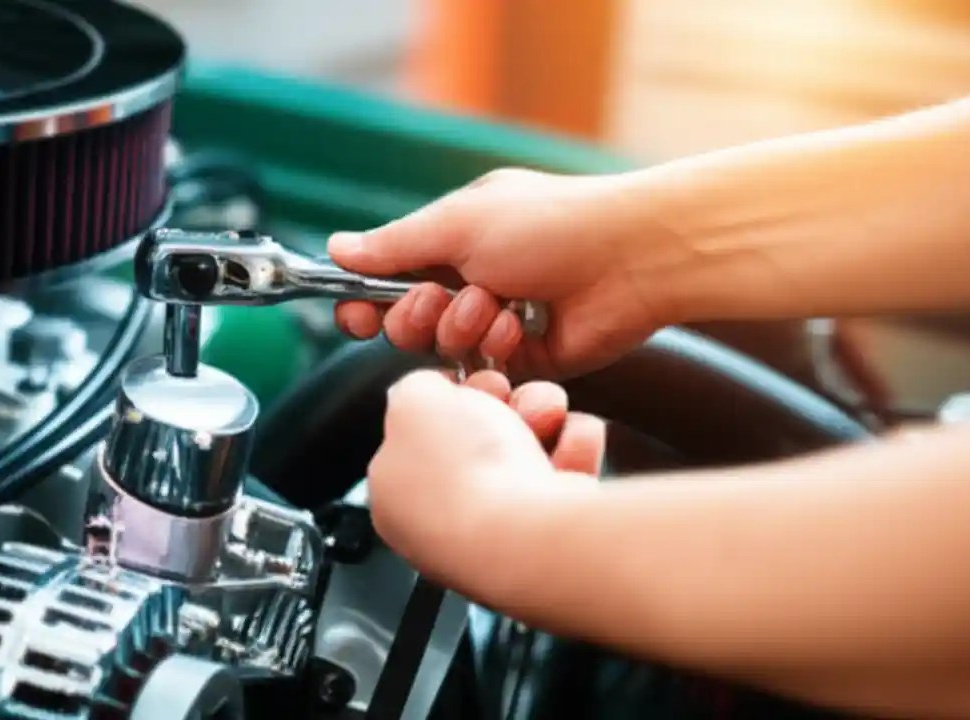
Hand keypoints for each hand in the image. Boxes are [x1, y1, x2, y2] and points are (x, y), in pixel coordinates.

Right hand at [329, 168, 661, 378]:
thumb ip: (393, 244)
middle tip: (437, 298)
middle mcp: (473, 279)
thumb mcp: (459, 222)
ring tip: (496, 304)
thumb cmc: (553, 224)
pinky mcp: (526, 359)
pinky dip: (497, 349)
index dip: (366, 297)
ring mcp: (499, 321)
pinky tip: (521, 326)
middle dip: (415, 313)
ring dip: (462, 327)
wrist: (632, 259)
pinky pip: (484, 370)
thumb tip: (337, 247)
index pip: (389, 275)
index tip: (356, 311)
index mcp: (455, 237)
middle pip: (408, 320)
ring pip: (444, 348)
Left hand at [368, 369, 605, 592]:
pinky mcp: (551, 537)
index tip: (467, 383)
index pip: (421, 437)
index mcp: (394, 496)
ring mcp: (501, 532)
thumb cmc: (462, 474)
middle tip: (509, 399)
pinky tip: (573, 440)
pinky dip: (574, 449)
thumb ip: (414, 388)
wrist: (526, 532)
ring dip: (544, 419)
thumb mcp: (412, 400)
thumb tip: (431, 389)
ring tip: (548, 416)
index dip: (448, 400)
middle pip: (480, 439)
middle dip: (505, 405)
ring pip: (528, 450)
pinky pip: (566, 475)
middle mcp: (446, 520)